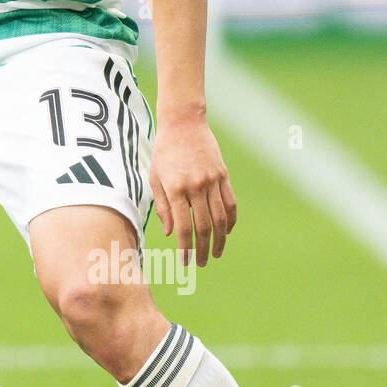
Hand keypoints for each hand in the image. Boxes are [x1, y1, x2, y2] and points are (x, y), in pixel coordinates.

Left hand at [150, 116, 237, 266]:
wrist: (183, 123)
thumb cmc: (164, 152)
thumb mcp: (155, 177)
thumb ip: (163, 206)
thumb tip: (171, 233)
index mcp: (176, 189)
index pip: (183, 227)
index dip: (185, 248)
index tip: (185, 262)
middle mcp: (196, 187)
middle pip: (204, 227)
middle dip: (202, 249)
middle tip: (200, 263)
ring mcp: (212, 181)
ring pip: (220, 218)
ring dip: (219, 240)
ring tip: (215, 253)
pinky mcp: (223, 176)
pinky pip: (231, 203)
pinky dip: (230, 221)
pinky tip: (226, 232)